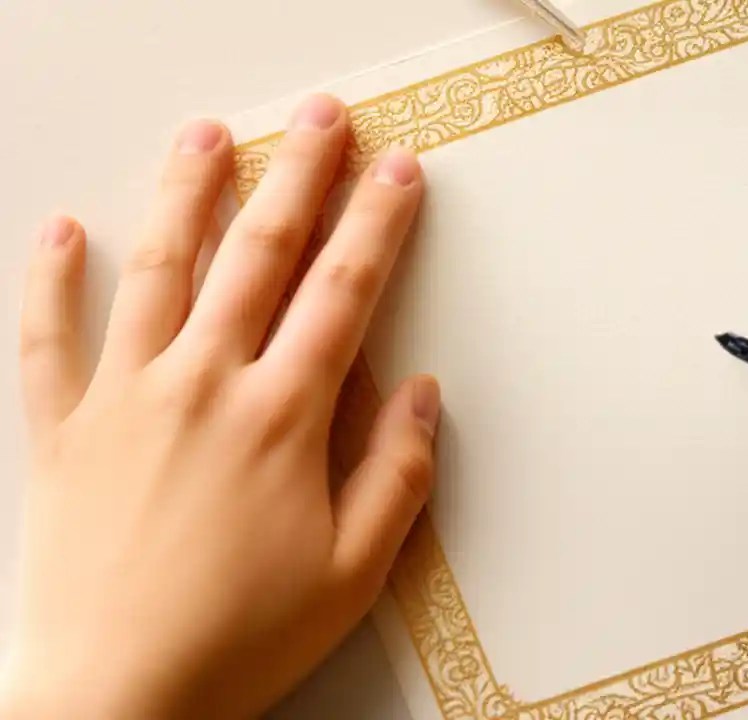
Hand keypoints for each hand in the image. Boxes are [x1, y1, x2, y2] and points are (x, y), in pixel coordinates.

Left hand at [1, 95, 435, 717]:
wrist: (114, 698)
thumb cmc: (239, 638)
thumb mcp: (353, 572)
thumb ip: (398, 475)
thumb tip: (424, 396)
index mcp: (280, 419)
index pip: (341, 295)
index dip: (375, 224)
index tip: (396, 172)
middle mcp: (202, 387)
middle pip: (257, 257)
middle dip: (297, 178)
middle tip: (320, 119)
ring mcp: (124, 400)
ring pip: (157, 271)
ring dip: (186, 195)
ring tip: (205, 137)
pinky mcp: (62, 432)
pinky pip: (46, 341)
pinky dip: (49, 282)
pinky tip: (60, 232)